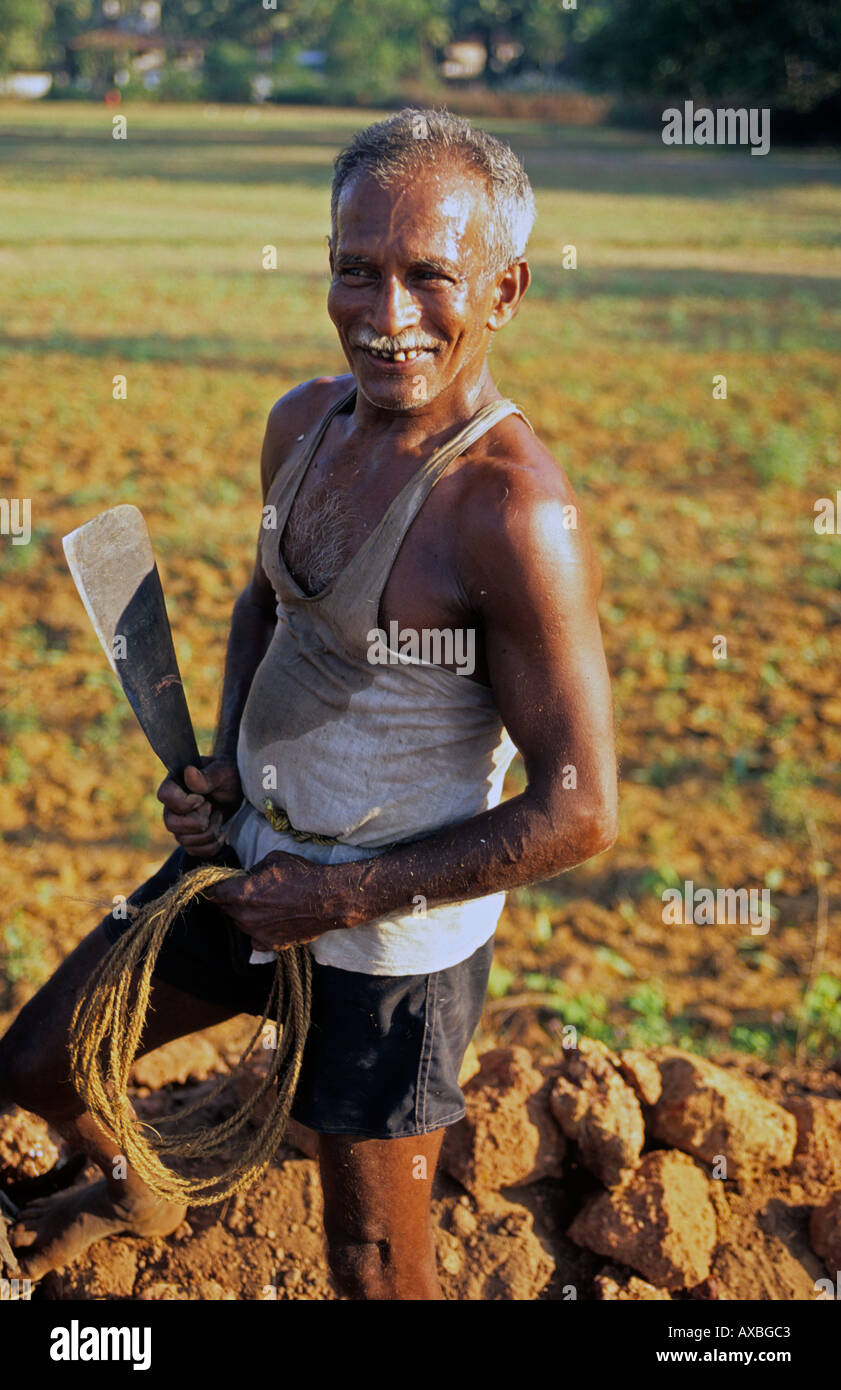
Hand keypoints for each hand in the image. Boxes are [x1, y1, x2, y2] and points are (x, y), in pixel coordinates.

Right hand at [157, 756, 241, 857]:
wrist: (238, 790)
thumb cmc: (228, 776)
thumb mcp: (222, 772)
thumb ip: (206, 776)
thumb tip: (189, 772)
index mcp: (175, 784)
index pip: (165, 796)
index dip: (185, 803)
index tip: (203, 798)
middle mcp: (172, 806)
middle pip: (171, 824)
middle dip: (198, 821)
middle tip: (212, 807)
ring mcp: (180, 823)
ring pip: (183, 840)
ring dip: (209, 832)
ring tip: (219, 815)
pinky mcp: (191, 837)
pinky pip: (194, 851)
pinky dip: (212, 845)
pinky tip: (221, 830)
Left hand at [206, 850, 348, 951]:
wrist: (328, 899)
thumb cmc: (302, 875)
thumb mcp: (273, 860)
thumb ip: (253, 870)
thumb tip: (246, 876)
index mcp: (241, 893)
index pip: (213, 893)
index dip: (212, 888)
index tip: (214, 885)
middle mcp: (245, 916)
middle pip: (226, 909)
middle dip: (231, 900)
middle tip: (245, 891)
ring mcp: (257, 933)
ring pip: (240, 923)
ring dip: (245, 914)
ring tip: (264, 904)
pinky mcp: (271, 945)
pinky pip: (255, 938)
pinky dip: (259, 930)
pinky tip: (271, 921)